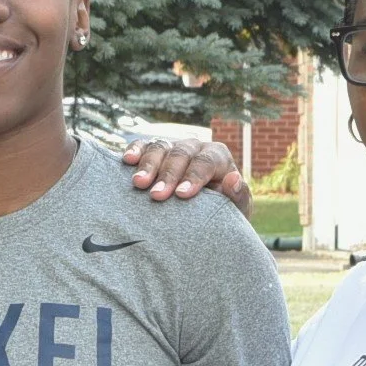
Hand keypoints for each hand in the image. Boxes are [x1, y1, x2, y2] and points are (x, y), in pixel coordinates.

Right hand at [122, 137, 251, 219]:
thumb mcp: (235, 211)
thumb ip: (238, 197)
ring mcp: (172, 148)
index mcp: (217, 157)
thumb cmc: (221, 215)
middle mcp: (195, 148)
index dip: (194, 176)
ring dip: (148, 165)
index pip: (207, 161)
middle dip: (168, 174)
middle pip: (181, 153)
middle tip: (156, 196)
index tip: (181, 195)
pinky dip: (134, 150)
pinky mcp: (153, 153)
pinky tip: (127, 161)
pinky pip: (142, 146)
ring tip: (138, 183)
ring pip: (160, 147)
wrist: (201, 219)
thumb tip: (233, 179)